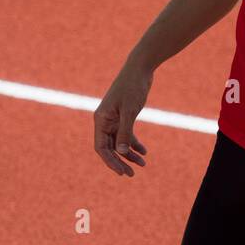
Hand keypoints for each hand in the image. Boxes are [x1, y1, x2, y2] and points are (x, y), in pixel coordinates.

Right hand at [93, 61, 152, 176]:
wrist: (140, 69)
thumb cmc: (132, 87)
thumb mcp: (130, 111)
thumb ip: (125, 132)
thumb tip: (120, 152)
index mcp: (101, 120)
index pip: (101, 147)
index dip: (110, 162)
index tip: (122, 172)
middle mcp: (105, 121)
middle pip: (109, 148)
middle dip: (120, 161)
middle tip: (132, 174)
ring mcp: (114, 119)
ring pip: (119, 142)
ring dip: (129, 154)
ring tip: (142, 164)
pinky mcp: (124, 116)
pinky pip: (127, 134)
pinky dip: (134, 144)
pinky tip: (144, 152)